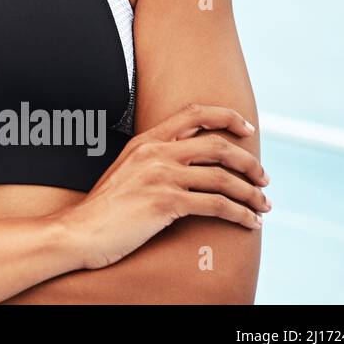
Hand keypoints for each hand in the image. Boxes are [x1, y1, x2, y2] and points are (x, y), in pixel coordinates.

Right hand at [58, 103, 270, 269]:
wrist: (80, 231)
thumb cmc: (104, 208)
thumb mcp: (126, 170)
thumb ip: (153, 160)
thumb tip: (186, 163)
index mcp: (146, 141)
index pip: (194, 113)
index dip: (226, 117)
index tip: (246, 129)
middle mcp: (155, 153)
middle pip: (218, 145)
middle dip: (249, 162)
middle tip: (263, 177)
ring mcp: (160, 176)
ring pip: (223, 178)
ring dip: (251, 193)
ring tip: (263, 205)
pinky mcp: (166, 203)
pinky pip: (217, 205)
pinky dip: (241, 214)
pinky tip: (250, 222)